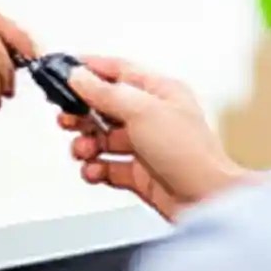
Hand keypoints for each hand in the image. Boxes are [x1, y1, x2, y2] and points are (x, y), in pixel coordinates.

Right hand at [62, 56, 256, 220]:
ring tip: (85, 150)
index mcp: (160, 92)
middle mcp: (152, 116)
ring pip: (102, 138)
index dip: (90, 68)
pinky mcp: (139, 174)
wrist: (207, 202)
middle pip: (104, 106)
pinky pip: (106, 166)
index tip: (64, 71)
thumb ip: (105, 92)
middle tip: (67, 119)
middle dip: (81, 113)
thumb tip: (79, 76)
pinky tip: (95, 170)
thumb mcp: (141, 111)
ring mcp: (145, 146)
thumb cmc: (190, 154)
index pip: (118, 70)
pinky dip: (95, 169)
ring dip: (86, 144)